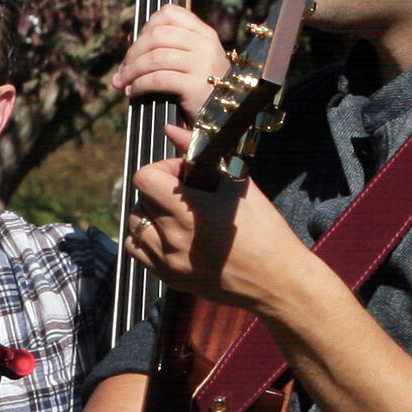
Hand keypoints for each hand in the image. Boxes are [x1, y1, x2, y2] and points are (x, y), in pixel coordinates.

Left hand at [111, 4, 231, 121]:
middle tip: (123, 71)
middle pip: (157, 35)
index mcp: (204, 34)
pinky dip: (139, 85)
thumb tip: (130, 38)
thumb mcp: (191, 61)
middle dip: (133, 53)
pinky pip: (158, 79)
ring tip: (123, 83)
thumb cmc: (201, 90)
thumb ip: (167, 47)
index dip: (146, 27)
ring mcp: (203, 64)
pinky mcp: (196, 86)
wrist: (224, 116)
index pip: (169, 13)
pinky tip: (133, 92)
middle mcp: (205, 44)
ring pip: (155, 57)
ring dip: (131, 71)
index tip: (136, 46)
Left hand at [125, 124, 307, 312]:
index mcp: (192, 212)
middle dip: (158, 191)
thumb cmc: (265, 231)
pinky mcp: (168, 278)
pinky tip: (171, 236)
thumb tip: (171, 130)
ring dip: (150, 215)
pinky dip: (148, 239)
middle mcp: (175, 238)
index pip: (145, 179)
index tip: (182, 174)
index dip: (162, 169)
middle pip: (140, 200)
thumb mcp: (238, 186)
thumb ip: (199, 155)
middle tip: (184, 195)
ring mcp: (169, 262)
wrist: (277, 281)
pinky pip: (138, 252)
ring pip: (134, 226)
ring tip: (177, 216)